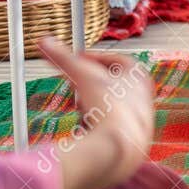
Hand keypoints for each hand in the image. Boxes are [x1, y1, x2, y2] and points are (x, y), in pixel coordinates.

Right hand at [38, 37, 154, 188]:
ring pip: (112, 107)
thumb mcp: (81, 74)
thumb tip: (43, 41)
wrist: (120, 148)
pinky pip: (109, 129)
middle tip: (75, 84)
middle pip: (115, 84)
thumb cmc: (108, 107)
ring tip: (82, 109)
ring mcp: (141, 121)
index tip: (77, 61)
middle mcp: (145, 99)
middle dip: (92, 83)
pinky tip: (87, 129)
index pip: (119, 60)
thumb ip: (62, 57)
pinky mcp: (132, 142)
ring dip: (94, 105)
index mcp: (140, 78)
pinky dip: (96, 126)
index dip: (95, 58)